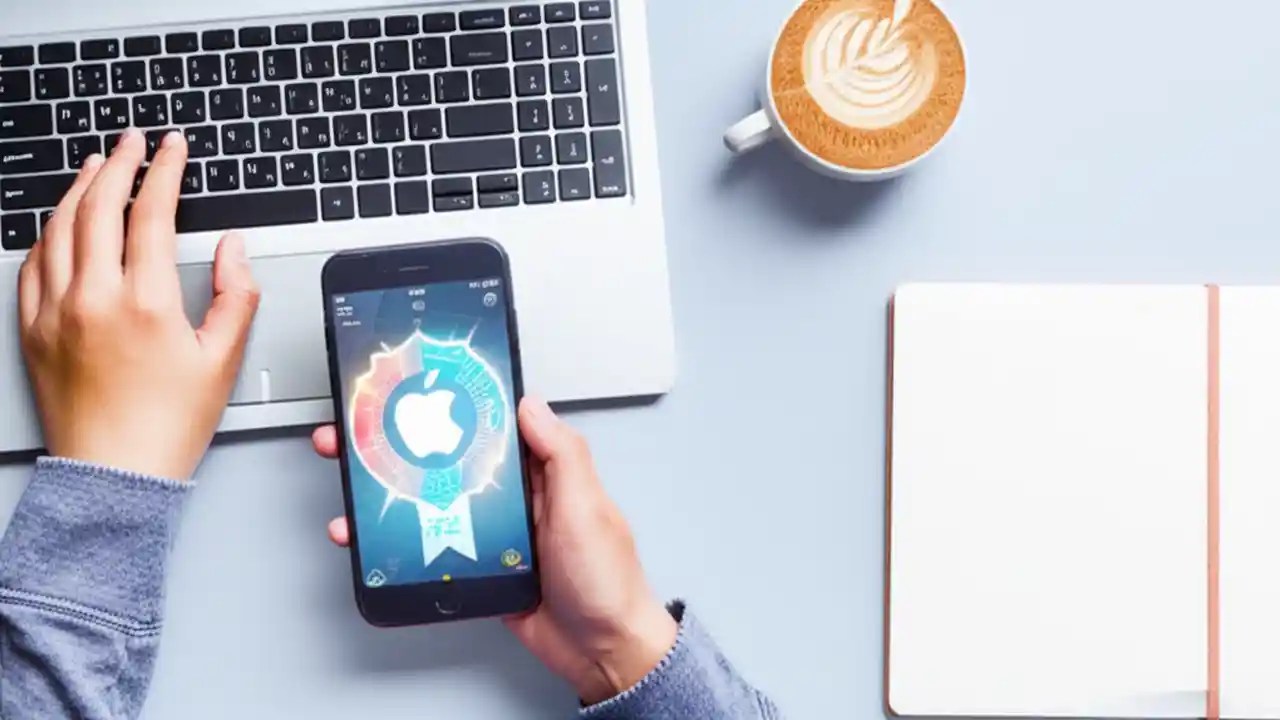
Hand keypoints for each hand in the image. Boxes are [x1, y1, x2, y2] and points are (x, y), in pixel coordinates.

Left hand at [18, 129, 259, 478]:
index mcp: (145, 303)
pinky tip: (62, 223)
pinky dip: (49, 232)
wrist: (113, 476)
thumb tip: (232, 250)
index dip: (164, 171)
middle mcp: (93, 298)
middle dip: (119, 164)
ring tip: (95, 166)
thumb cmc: (168, 426)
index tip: (173, 148)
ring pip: (59, 228)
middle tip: (133, 141)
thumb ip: (236, 297)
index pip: (152, 213)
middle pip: (98, 207)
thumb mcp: (222, 361)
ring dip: (78, 189)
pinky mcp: (33, 330)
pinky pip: (33, 264)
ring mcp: (56, 312)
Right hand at [313, 397, 677, 702]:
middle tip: (361, 437)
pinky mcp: (479, 566)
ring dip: (392, 494)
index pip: (493, 430)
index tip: (415, 395)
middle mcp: (517, 499)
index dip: (454, 411)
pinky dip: (399, 542)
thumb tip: (531, 405)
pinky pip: (434, 546)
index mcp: (544, 475)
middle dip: (405, 448)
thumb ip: (562, 454)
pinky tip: (373, 539)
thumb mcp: (586, 507)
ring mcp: (495, 534)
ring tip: (355, 485)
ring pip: (435, 503)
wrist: (601, 651)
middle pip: (451, 463)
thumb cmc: (606, 581)